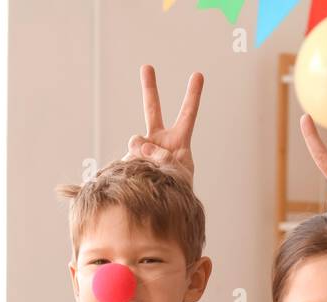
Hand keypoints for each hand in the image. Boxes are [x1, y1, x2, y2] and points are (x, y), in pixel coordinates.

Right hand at [122, 65, 203, 183]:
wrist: (158, 209)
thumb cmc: (175, 193)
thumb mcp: (178, 173)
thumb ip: (163, 156)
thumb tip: (142, 146)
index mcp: (178, 142)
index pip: (187, 115)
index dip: (193, 95)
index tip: (198, 74)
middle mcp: (158, 141)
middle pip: (153, 109)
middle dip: (149, 87)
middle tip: (147, 66)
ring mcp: (141, 151)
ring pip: (136, 140)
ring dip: (143, 153)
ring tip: (147, 169)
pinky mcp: (127, 161)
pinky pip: (128, 157)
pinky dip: (131, 166)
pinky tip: (134, 175)